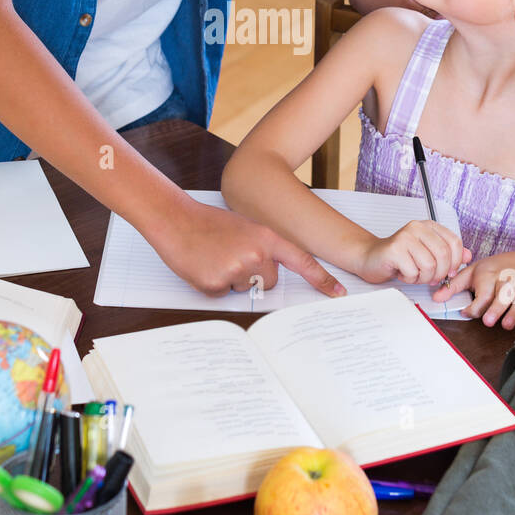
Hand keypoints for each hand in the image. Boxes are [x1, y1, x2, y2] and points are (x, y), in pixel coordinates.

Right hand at [155, 201, 346, 298]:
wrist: (176, 220)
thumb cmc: (210, 223)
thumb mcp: (246, 228)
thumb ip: (263, 248)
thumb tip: (270, 275)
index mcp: (266, 237)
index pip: (301, 261)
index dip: (321, 279)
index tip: (338, 293)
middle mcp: (255, 255)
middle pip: (269, 281)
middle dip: (253, 274)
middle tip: (231, 254)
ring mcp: (236, 270)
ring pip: (244, 289)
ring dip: (232, 279)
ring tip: (215, 257)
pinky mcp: (215, 284)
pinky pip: (223, 294)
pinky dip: (214, 285)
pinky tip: (204, 265)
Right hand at [358, 220, 471, 286]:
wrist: (370, 258)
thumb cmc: (399, 257)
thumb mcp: (427, 253)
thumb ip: (448, 253)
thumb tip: (468, 255)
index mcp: (428, 226)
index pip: (454, 242)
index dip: (455, 262)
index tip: (449, 272)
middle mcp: (417, 227)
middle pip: (444, 255)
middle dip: (440, 273)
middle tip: (430, 278)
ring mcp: (405, 237)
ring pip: (430, 266)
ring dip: (423, 278)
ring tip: (414, 273)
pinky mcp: (394, 250)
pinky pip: (413, 272)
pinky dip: (410, 279)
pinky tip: (402, 273)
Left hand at [431, 252, 514, 333]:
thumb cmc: (492, 270)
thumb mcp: (471, 273)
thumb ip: (453, 286)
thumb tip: (435, 298)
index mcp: (489, 275)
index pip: (482, 292)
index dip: (473, 306)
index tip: (465, 313)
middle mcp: (506, 280)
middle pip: (503, 294)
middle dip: (496, 308)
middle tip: (488, 322)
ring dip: (514, 313)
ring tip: (506, 325)